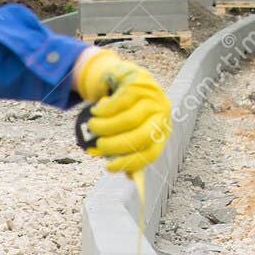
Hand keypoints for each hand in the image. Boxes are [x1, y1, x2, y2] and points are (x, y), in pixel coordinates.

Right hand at [74, 48, 172, 174]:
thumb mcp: (130, 130)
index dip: (128, 163)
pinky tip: (95, 112)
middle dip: (115, 145)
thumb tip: (129, 177)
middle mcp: (162, 114)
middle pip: (139, 137)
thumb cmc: (127, 111)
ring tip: (92, 127)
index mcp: (162, 131)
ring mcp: (152, 98)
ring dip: (105, 127)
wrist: (126, 77)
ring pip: (128, 120)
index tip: (108, 168)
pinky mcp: (139, 83)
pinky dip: (103, 111)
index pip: (150, 153)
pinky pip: (119, 103)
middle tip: (98, 146)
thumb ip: (129, 151)